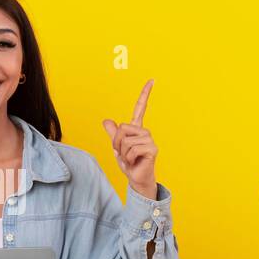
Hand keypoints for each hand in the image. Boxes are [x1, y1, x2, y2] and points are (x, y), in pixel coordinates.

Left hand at [102, 78, 158, 199]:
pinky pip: (131, 149)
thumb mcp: (117, 147)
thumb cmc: (129, 163)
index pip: (140, 108)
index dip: (145, 94)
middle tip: (124, 153)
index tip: (152, 80)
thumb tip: (106, 120)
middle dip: (116, 143)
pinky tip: (135, 162)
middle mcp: (144, 132)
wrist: (137, 179)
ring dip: (122, 153)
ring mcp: (149, 140)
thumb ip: (113, 134)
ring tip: (130, 159)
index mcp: (137, 129)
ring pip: (125, 140)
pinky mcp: (152, 149)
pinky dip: (128, 158)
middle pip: (121, 128)